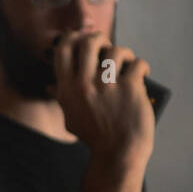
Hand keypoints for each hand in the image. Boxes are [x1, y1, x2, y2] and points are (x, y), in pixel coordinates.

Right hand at [46, 30, 154, 167]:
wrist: (118, 153)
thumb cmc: (96, 137)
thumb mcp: (71, 118)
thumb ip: (62, 99)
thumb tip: (49, 87)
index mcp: (68, 89)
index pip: (64, 49)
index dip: (73, 37)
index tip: (83, 38)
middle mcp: (84, 84)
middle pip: (89, 42)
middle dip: (100, 38)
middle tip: (107, 46)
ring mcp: (107, 85)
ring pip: (117, 51)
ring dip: (125, 54)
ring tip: (128, 63)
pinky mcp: (130, 87)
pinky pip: (138, 64)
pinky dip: (142, 67)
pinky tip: (143, 74)